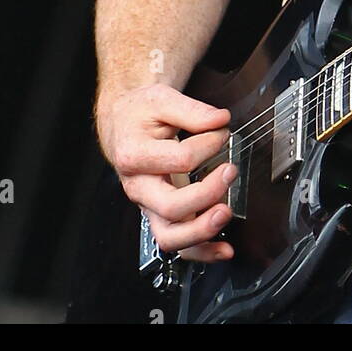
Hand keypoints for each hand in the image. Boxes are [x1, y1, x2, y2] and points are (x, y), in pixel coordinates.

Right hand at [97, 83, 234, 262]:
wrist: (123, 124)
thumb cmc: (139, 113)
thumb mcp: (161, 99)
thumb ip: (192, 110)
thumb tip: (219, 120)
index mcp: (134, 155)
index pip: (180, 159)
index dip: (209, 145)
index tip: (221, 132)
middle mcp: (138, 186)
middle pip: (172, 207)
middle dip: (207, 194)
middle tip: (229, 171)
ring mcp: (148, 205)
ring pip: (170, 237)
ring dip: (203, 231)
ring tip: (225, 213)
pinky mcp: (160, 215)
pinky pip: (179, 244)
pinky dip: (202, 251)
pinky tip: (223, 249)